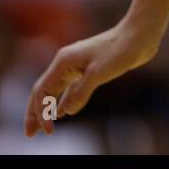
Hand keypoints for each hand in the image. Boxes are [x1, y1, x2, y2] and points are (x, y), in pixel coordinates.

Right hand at [24, 23, 158, 136]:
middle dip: (34, 113)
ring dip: (46, 109)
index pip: (42, 92)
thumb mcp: (99, 72)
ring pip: (55, 91)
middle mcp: (66, 64)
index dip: (40, 113)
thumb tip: (65, 112)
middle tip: (28, 134)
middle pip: (43, 91)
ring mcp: (76, 66)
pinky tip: (62, 113)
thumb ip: (80, 92)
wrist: (140, 34)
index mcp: (63, 62)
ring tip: (41, 127)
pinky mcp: (88, 70)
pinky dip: (63, 102)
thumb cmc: (121, 49)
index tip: (47, 132)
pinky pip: (69, 89)